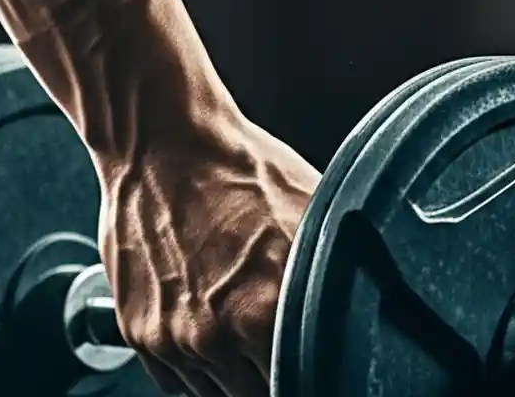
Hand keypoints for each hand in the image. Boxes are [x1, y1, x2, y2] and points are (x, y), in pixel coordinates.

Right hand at [97, 119, 318, 396]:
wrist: (161, 143)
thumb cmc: (237, 168)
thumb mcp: (314, 212)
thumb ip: (340, 269)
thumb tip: (374, 296)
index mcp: (263, 314)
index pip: (302, 382)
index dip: (316, 374)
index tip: (319, 363)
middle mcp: (213, 337)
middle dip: (279, 377)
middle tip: (288, 350)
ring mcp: (172, 339)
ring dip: (240, 379)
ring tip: (250, 339)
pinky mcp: (139, 331)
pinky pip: (177, 384)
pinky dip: (200, 374)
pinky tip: (216, 340)